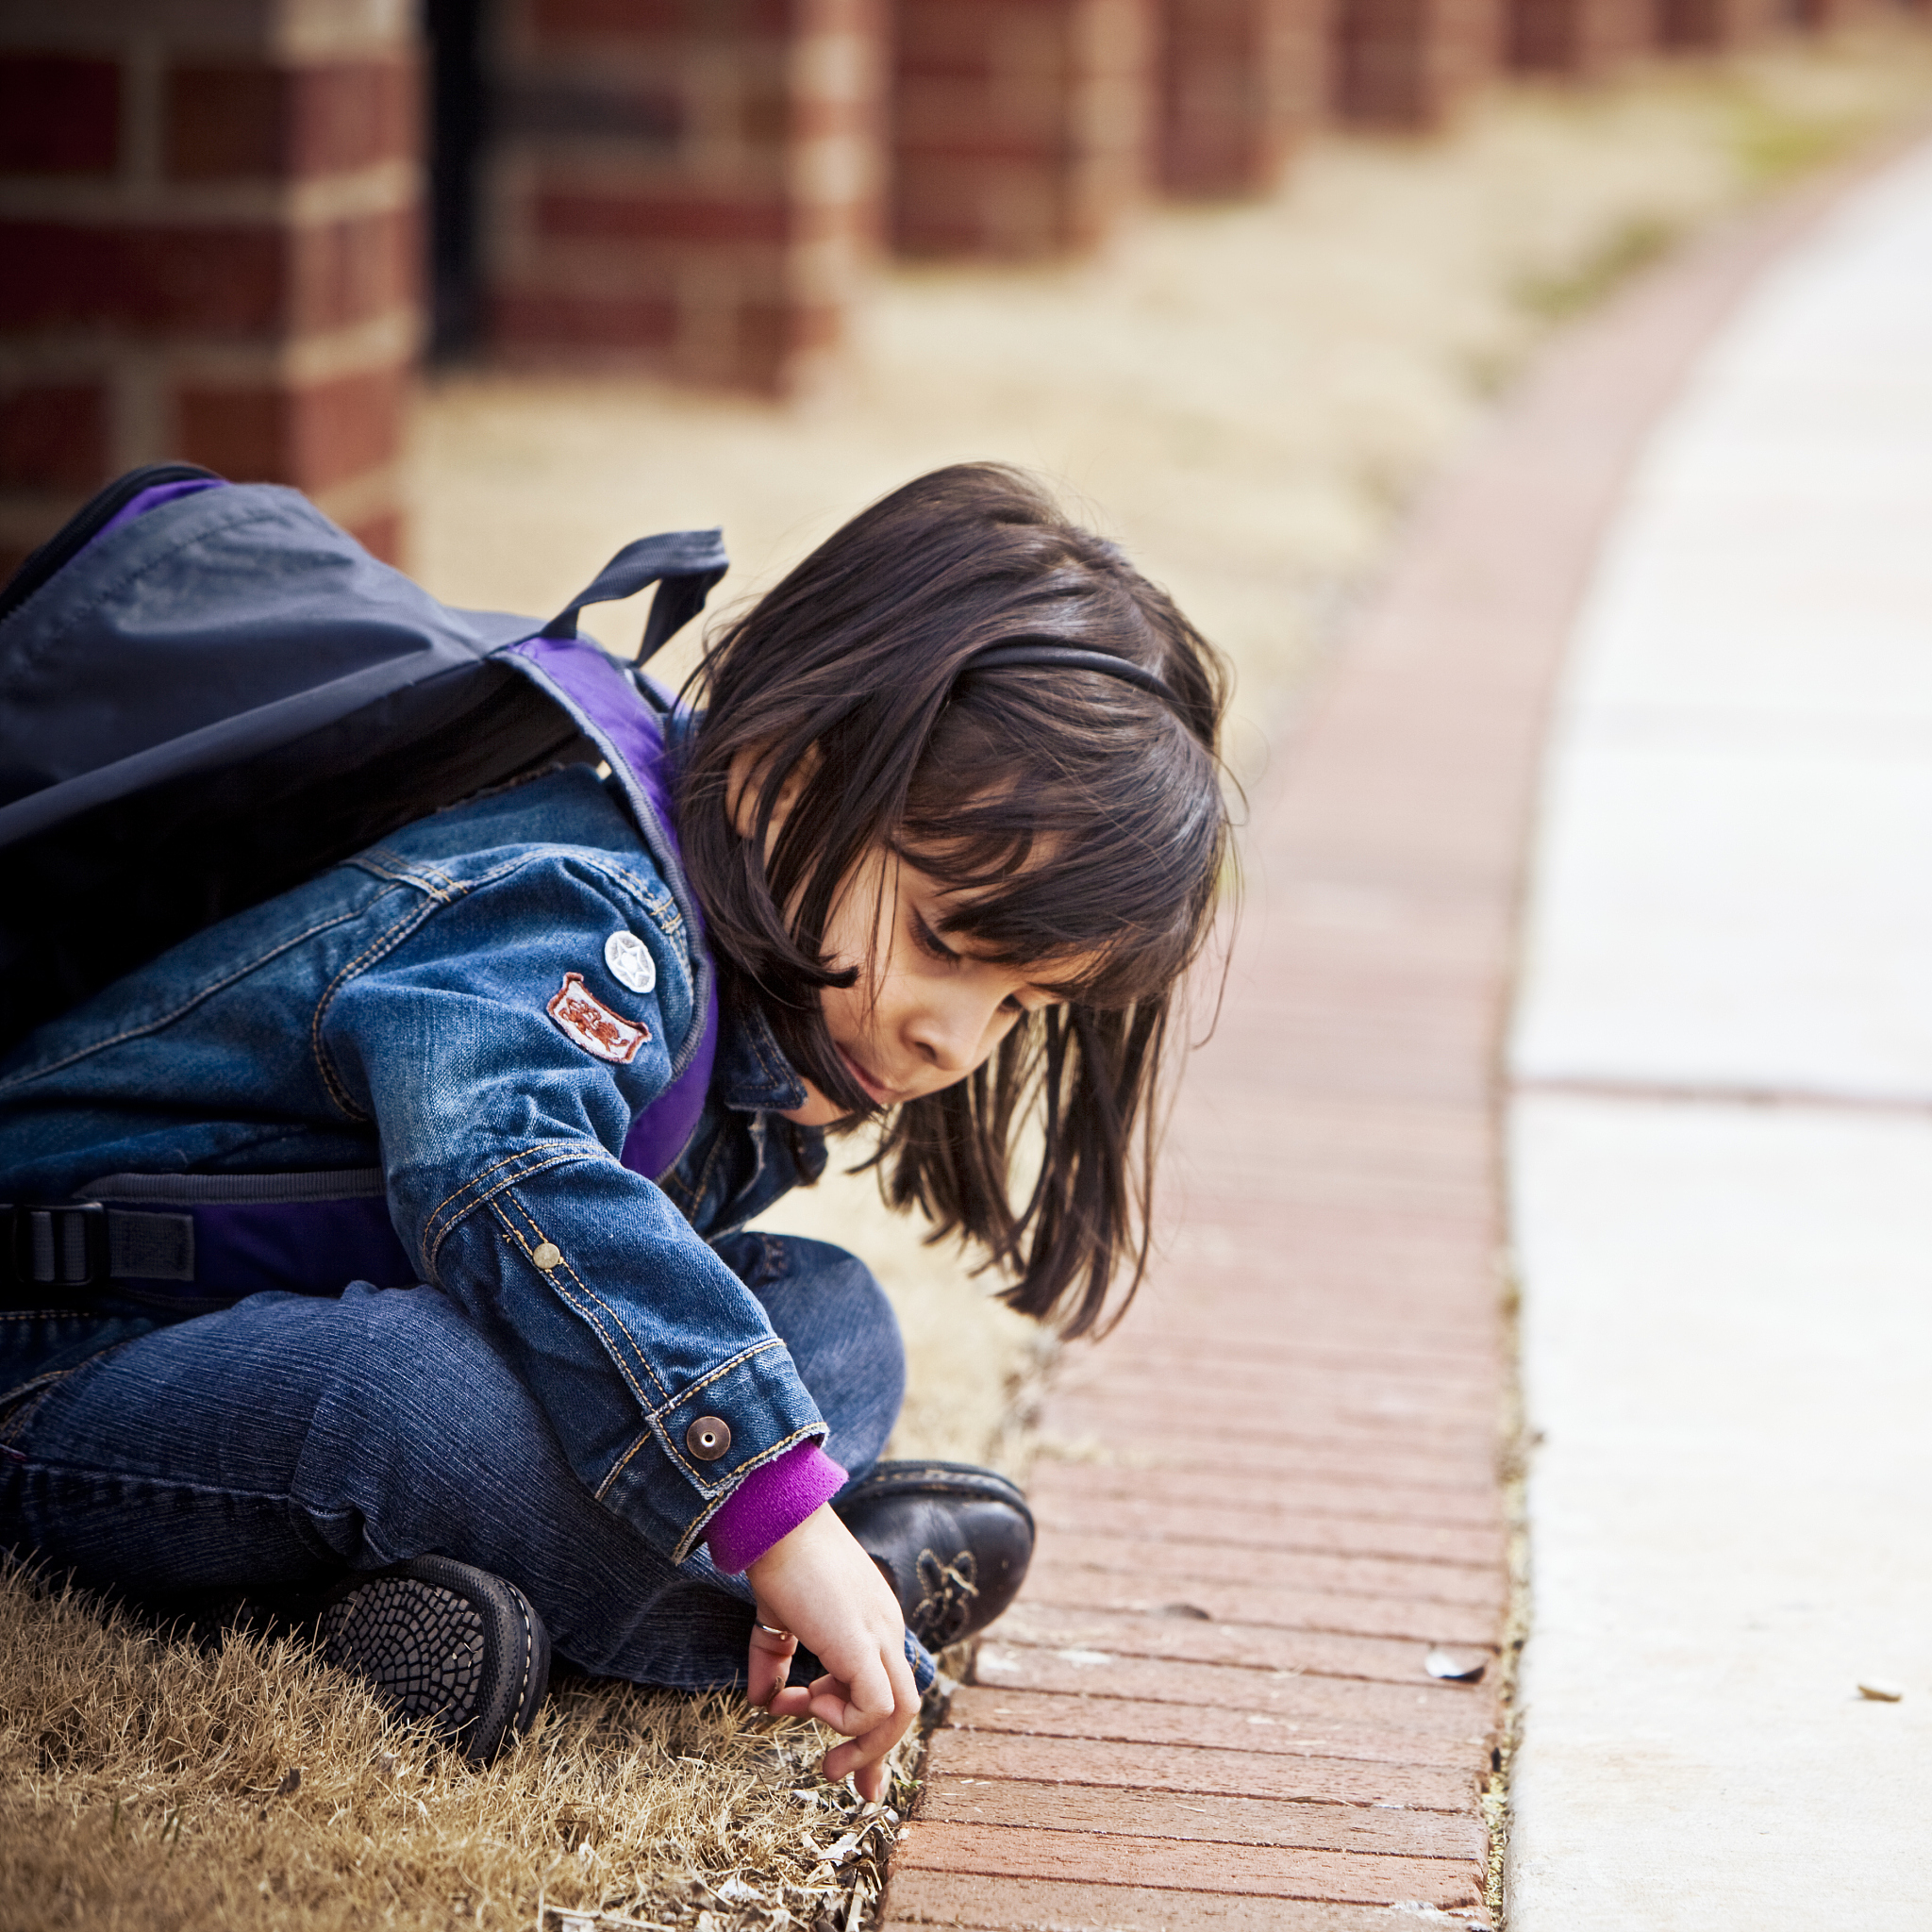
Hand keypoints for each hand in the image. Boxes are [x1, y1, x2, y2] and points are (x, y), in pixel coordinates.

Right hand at [745, 1504, 918, 1802]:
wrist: (775, 1521)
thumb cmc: (778, 1560)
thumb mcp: (776, 1620)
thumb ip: (772, 1661)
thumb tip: (761, 1701)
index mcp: (874, 1624)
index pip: (890, 1688)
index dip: (870, 1734)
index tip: (842, 1767)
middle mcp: (887, 1631)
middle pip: (904, 1708)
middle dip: (874, 1754)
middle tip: (837, 1776)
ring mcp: (880, 1635)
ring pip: (901, 1713)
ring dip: (860, 1744)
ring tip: (823, 1756)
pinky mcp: (863, 1642)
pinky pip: (877, 1706)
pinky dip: (844, 1721)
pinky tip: (807, 1703)